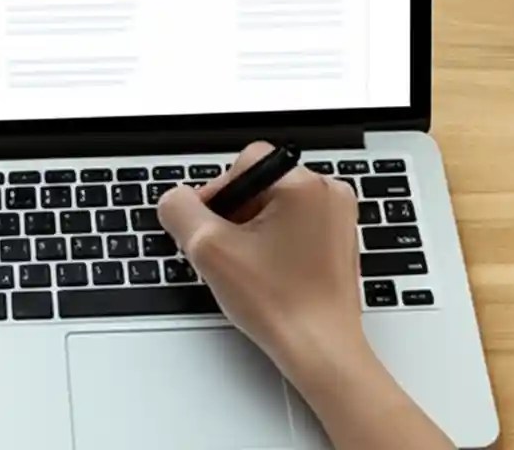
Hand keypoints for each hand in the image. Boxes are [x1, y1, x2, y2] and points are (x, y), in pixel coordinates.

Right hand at [157, 142, 364, 370]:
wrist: (321, 350)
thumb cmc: (281, 305)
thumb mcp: (209, 251)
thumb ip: (180, 212)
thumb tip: (174, 199)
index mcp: (303, 185)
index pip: (242, 163)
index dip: (216, 196)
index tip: (212, 232)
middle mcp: (328, 193)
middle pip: (259, 185)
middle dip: (235, 217)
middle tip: (230, 255)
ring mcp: (338, 217)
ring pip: (276, 207)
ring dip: (253, 231)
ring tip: (252, 268)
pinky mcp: (339, 240)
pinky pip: (295, 226)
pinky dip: (275, 244)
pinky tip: (269, 273)